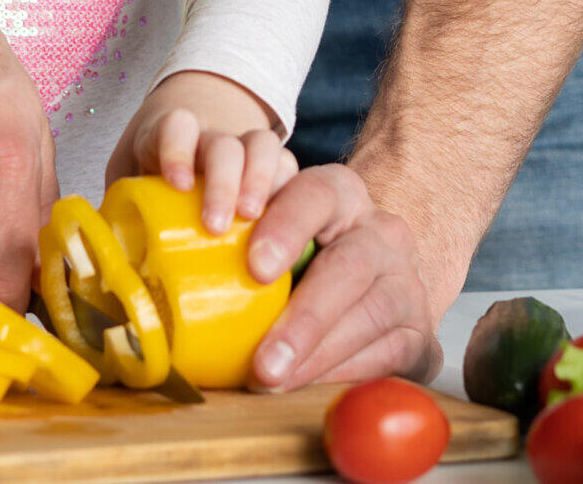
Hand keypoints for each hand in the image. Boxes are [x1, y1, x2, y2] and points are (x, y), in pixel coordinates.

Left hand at [108, 70, 293, 231]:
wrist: (191, 131)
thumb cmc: (152, 164)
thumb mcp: (129, 174)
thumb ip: (118, 206)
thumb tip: (106, 258)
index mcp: (170, 134)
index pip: (176, 126)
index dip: (177, 150)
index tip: (178, 183)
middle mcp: (210, 136)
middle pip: (223, 145)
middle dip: (222, 182)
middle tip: (216, 224)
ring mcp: (244, 146)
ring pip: (261, 146)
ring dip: (259, 182)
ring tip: (252, 220)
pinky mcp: (271, 164)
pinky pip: (288, 166)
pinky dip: (286, 190)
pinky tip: (281, 221)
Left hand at [236, 163, 443, 390]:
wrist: (375, 276)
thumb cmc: (305, 253)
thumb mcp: (277, 227)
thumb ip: (239, 229)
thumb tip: (161, 246)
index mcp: (340, 194)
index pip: (316, 196)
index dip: (287, 227)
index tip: (255, 268)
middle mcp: (382, 232)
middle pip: (350, 267)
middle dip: (305, 318)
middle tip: (263, 363)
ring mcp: (408, 281)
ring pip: (372, 315)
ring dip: (318, 356)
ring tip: (274, 382)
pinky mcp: (420, 330)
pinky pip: (388, 355)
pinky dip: (344, 374)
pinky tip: (308, 387)